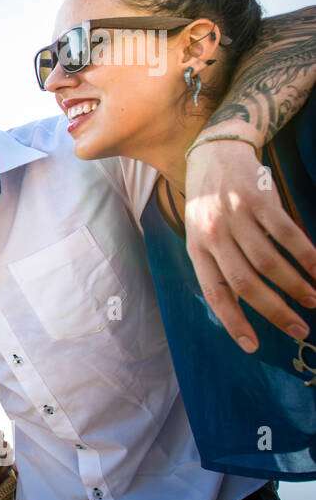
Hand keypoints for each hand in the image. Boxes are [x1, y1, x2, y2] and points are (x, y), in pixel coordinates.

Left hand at [184, 138, 315, 351]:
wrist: (215, 153)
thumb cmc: (209, 203)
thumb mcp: (200, 234)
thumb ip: (217, 264)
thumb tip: (239, 304)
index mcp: (197, 248)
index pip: (215, 293)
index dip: (234, 322)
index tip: (254, 346)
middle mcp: (214, 234)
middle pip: (246, 283)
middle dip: (275, 311)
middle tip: (299, 329)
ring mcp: (237, 216)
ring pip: (269, 262)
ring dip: (296, 286)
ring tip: (313, 301)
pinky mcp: (260, 200)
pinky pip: (289, 235)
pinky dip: (308, 256)